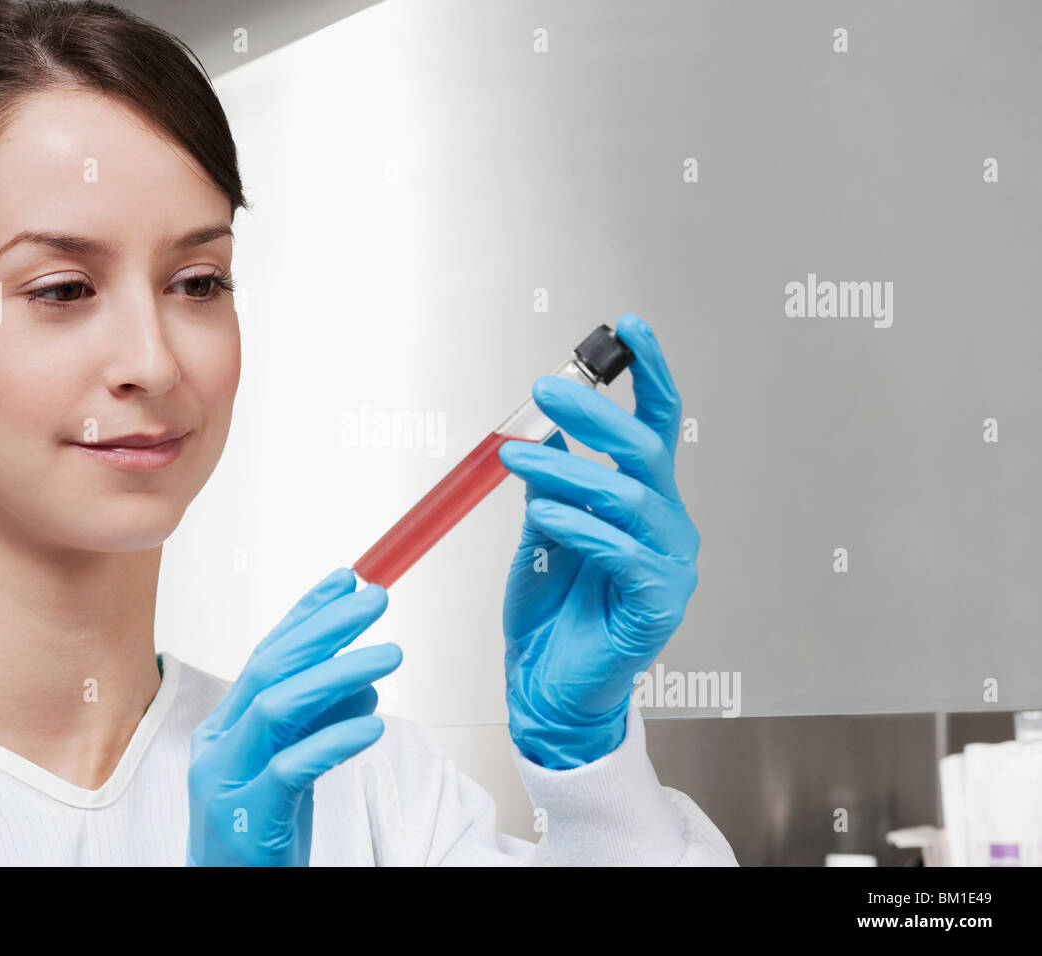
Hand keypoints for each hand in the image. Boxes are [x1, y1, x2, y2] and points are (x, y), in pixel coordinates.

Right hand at [186, 567, 400, 864]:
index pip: (267, 654)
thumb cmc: (262, 829)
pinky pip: (292, 768)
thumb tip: (364, 683)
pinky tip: (372, 725)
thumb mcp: (292, 767)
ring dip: (339, 675)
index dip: (307, 613)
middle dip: (326, 628)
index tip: (346, 579)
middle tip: (376, 599)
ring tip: (390, 655)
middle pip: (271, 669)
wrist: (228, 895)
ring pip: (279, 709)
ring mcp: (228, 779)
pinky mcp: (249, 816)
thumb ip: (317, 723)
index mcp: (227, 725)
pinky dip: (334, 740)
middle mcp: (220, 743)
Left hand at [496, 313, 698, 768]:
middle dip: (594, 413)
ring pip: (628, 496)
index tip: (628, 326)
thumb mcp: (540, 531)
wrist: (546, 683)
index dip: (648, 373)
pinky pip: (622, 551)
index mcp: (644, 502)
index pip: (657, 425)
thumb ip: (550, 485)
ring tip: (515, 456)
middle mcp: (666, 525)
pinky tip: (545, 514)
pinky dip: (580, 526)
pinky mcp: (659, 604)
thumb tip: (539, 435)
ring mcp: (670, 565)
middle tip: (542, 391)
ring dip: (567, 469)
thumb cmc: (550, 612)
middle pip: (646, 450)